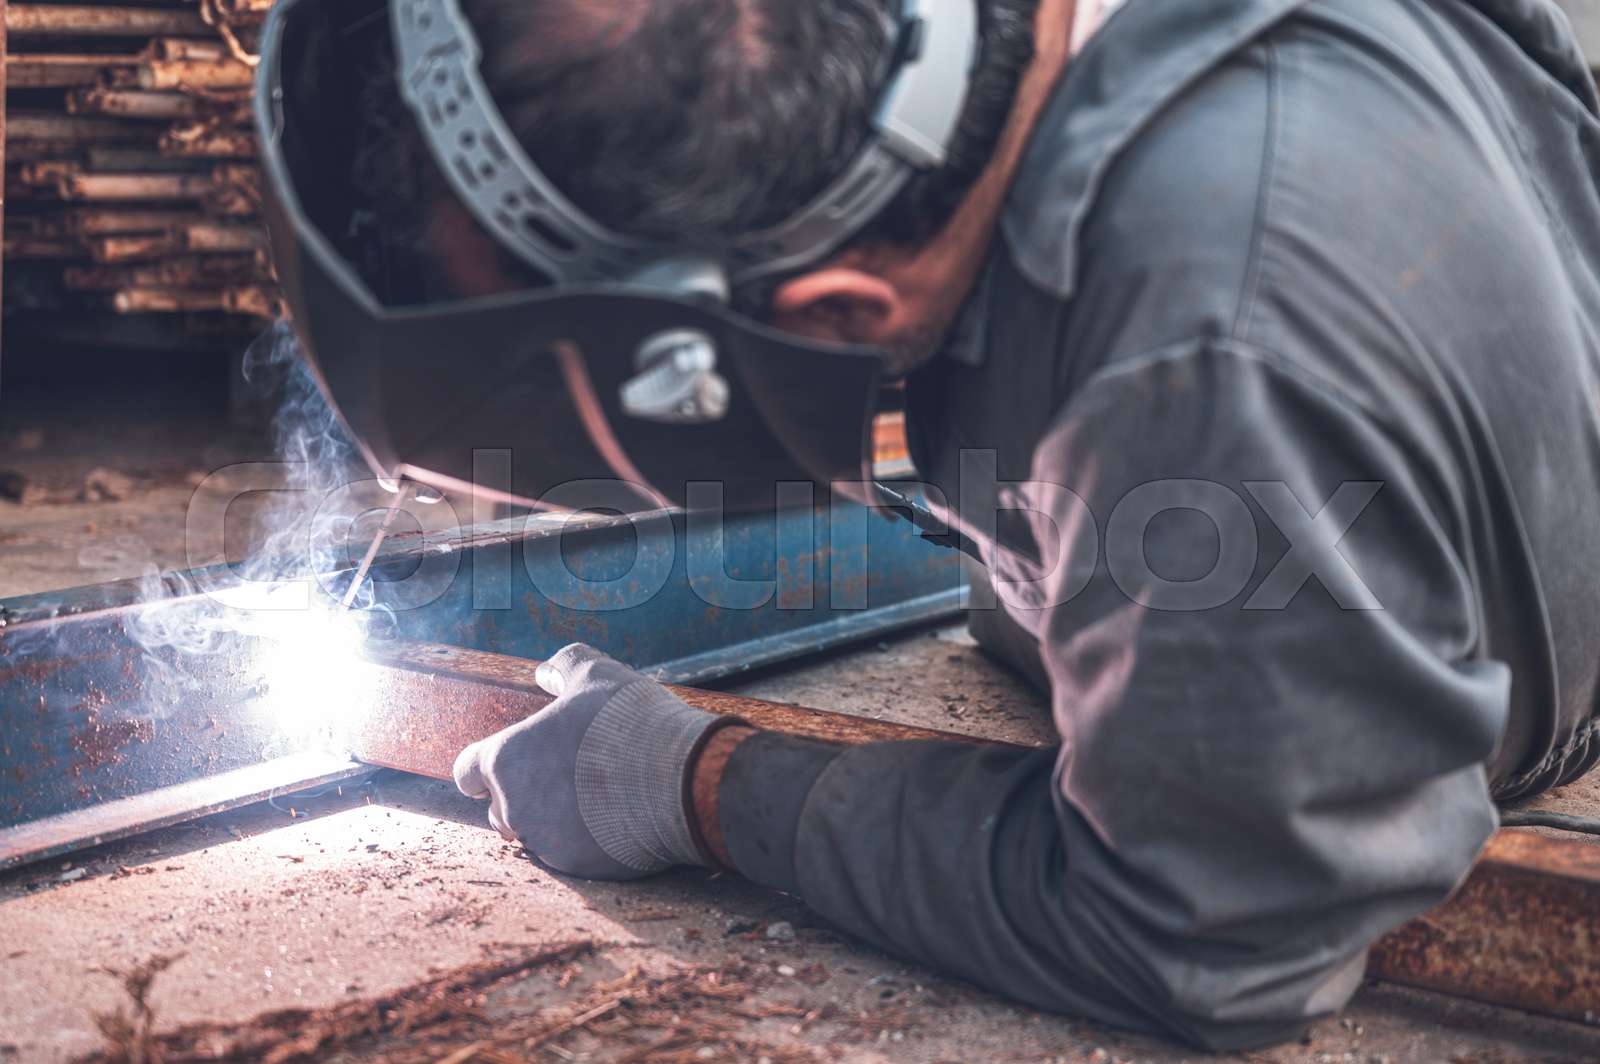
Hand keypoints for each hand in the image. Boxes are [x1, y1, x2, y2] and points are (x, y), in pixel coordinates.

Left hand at [452, 643, 732, 878]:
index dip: (483, 768)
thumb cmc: (630, 722)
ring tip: (590, 800)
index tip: (505, 766)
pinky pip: (569, 855)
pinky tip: (614, 819)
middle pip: (499, 810)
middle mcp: (513, 806)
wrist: (679, 778)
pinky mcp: (576, 865)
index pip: (467, 772)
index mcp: (506, 758)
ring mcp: (543, 840)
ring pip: (532, 836)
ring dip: (551, 822)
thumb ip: (564, 666)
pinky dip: (584, 841)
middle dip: (522, 798)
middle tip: (563, 779)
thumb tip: (545, 671)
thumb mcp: (596, 674)